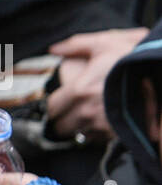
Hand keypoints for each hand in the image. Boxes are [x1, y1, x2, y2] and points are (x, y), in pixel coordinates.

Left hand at [46, 27, 148, 141]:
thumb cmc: (133, 58)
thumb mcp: (105, 44)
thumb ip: (76, 46)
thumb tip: (54, 49)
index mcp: (79, 92)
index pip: (52, 109)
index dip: (54, 105)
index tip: (59, 101)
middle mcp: (88, 112)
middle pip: (61, 127)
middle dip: (63, 119)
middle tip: (70, 110)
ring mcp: (103, 126)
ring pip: (79, 134)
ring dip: (80, 126)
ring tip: (90, 113)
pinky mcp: (117, 134)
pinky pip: (99, 139)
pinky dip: (98, 132)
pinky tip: (105, 119)